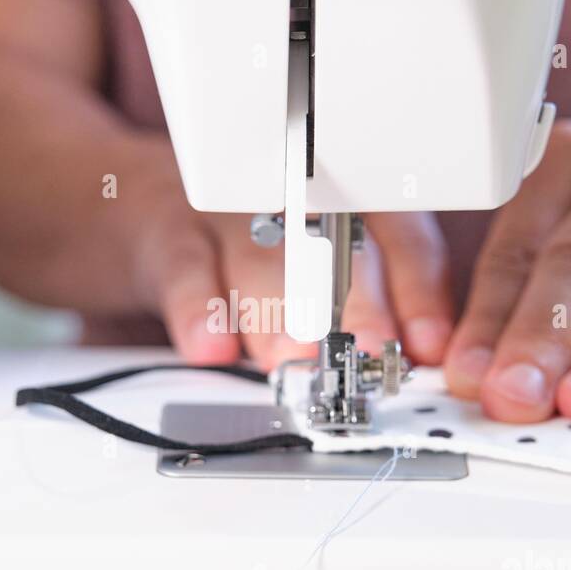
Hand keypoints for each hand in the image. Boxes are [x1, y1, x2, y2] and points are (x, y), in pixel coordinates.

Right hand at [132, 195, 453, 370]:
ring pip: (263, 257)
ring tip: (294, 357)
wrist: (141, 211)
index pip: (399, 236)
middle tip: (370, 349)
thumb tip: (420, 369)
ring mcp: (230, 213)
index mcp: (347, 204)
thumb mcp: (316, 267)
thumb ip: (366, 311)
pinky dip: (199, 310)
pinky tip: (213, 348)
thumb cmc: (251, 249)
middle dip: (358, 304)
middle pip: (336, 244)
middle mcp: (293, 200)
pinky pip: (186, 268)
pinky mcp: (169, 233)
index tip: (429, 342)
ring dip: (282, 312)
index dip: (419, 291)